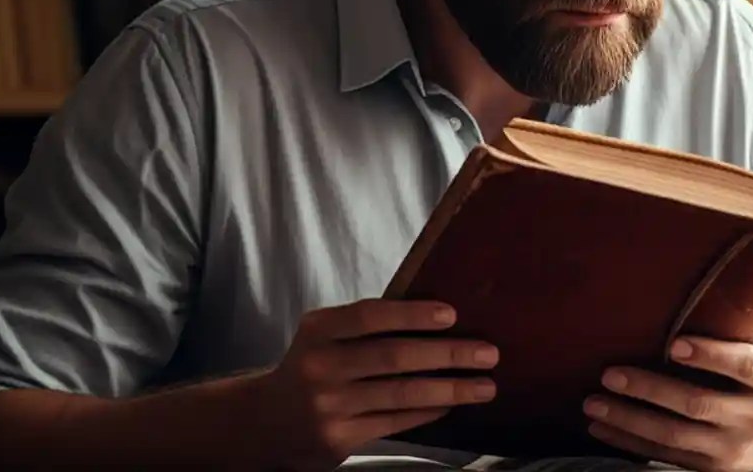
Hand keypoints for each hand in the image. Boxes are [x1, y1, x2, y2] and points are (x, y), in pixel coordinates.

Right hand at [254, 299, 499, 470]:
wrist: (264, 422)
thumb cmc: (311, 366)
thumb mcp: (323, 336)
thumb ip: (364, 326)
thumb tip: (436, 318)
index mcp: (319, 330)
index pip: (371, 316)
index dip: (413, 315)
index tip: (452, 315)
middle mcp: (321, 366)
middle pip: (394, 357)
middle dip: (448, 355)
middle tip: (488, 353)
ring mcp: (329, 405)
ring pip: (402, 394)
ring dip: (450, 389)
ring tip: (485, 386)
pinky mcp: (338, 438)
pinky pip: (395, 421)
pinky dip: (428, 412)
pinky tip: (450, 404)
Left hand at [585, 284, 752, 471]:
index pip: (747, 366)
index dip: (712, 356)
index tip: (674, 343)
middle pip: (698, 405)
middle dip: (650, 389)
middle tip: (609, 373)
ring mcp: (733, 448)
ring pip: (675, 436)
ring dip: (630, 420)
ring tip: (593, 402)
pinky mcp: (713, 467)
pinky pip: (666, 456)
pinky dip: (630, 443)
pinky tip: (600, 426)